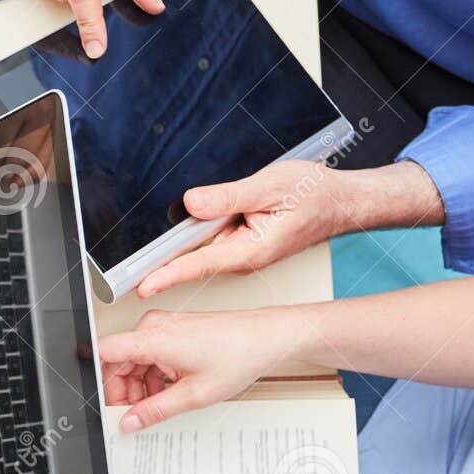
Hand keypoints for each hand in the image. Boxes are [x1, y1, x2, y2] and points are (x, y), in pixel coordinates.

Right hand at [97, 308, 295, 430]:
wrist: (267, 338)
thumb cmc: (239, 355)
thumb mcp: (194, 394)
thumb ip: (155, 410)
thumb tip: (130, 421)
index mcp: (154, 338)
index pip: (104, 353)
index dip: (98, 381)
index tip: (107, 404)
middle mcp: (154, 327)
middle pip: (117, 361)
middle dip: (122, 391)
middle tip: (134, 415)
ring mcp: (163, 327)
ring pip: (133, 360)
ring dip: (139, 386)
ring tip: (156, 406)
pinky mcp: (172, 331)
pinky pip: (148, 355)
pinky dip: (151, 376)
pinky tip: (166, 392)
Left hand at [137, 160, 444, 297]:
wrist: (344, 200)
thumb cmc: (315, 194)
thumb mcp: (269, 186)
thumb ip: (228, 197)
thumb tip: (193, 202)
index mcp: (249, 250)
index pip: (198, 264)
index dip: (166, 274)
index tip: (141, 286)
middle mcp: (243, 256)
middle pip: (194, 256)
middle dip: (164, 259)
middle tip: (130, 266)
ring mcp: (244, 251)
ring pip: (203, 245)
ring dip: (182, 242)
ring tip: (161, 242)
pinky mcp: (245, 241)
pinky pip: (215, 238)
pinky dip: (200, 231)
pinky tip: (196, 218)